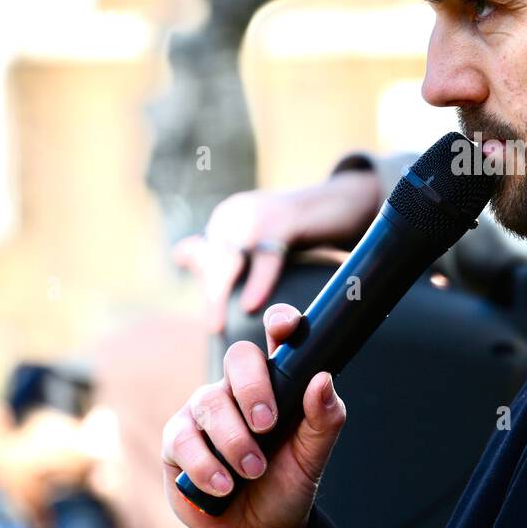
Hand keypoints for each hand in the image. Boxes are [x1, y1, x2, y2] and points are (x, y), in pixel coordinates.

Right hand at [161, 304, 347, 527]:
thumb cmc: (287, 484)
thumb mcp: (314, 455)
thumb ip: (324, 417)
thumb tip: (323, 379)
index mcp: (276, 381)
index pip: (276, 335)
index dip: (280, 322)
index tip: (286, 328)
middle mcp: (237, 388)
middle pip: (238, 357)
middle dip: (253, 389)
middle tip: (268, 425)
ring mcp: (204, 411)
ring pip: (211, 403)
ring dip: (234, 441)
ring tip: (253, 470)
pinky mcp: (177, 441)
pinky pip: (184, 440)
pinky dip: (206, 466)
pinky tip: (224, 486)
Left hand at [173, 169, 383, 332]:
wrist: (347, 199)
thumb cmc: (304, 224)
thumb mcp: (259, 238)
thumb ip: (222, 247)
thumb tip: (180, 253)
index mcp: (229, 216)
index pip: (207, 256)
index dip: (209, 287)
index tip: (213, 325)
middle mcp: (238, 210)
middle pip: (216, 257)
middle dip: (212, 292)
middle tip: (213, 328)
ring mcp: (260, 212)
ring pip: (231, 257)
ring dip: (221, 292)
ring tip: (217, 325)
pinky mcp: (286, 218)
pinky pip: (266, 255)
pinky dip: (258, 282)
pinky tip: (251, 306)